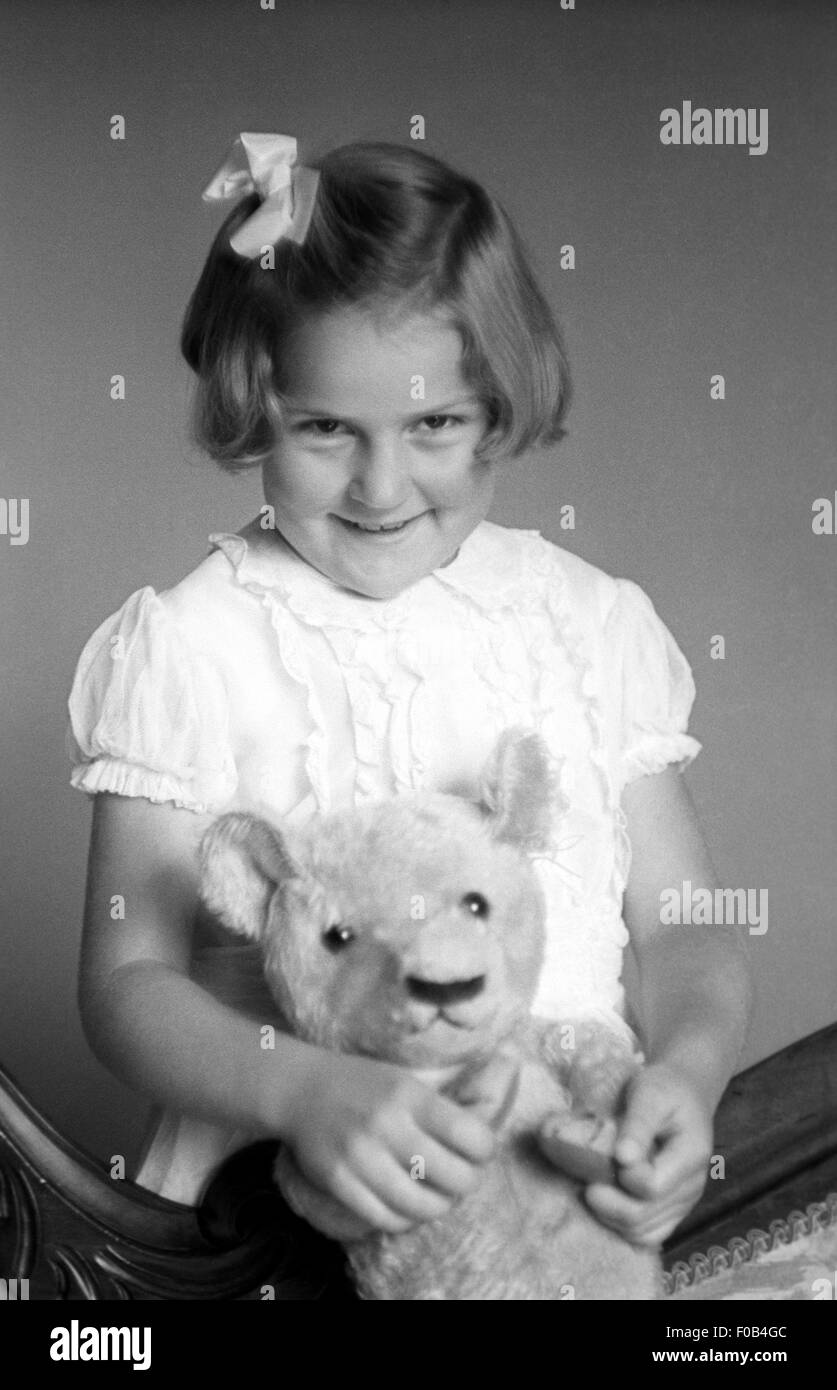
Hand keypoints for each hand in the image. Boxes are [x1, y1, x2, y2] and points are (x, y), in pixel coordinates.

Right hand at [282, 1048, 495, 1235]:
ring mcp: (361, 1156)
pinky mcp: (338, 1181)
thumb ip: (441, 1108)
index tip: (481, 1151)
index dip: (485, 1150)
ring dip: (438, 1207)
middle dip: (466, 1182)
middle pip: (454, 1177)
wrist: (300, 1090)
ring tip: (437, 1196)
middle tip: (461, 1177)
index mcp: (410, 1095)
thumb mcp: (406, 1080)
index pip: (470, 1134)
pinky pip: (386, 1218)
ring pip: (421, 1206)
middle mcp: (387, 1125)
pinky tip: (407, 1205)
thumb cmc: (363, 1085)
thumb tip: (485, 1137)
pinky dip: (405, 1219)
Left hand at [583, 1063, 713, 1246]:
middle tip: (585, 1186)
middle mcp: (691, 1186)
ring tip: (592, 1191)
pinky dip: (621, 1226)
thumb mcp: (650, 1094)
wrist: (684, 1093)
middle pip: (644, 1216)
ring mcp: (682, 1203)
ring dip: (610, 1217)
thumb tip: (622, 1159)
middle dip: (608, 1205)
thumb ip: (638, 1125)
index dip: (623, 1178)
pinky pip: (646, 1235)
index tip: (605, 1160)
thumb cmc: (664, 1089)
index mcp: (691, 1155)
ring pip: (642, 1232)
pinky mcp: (670, 1210)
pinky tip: (606, 1204)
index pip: (652, 1186)